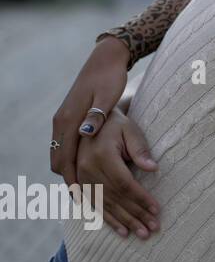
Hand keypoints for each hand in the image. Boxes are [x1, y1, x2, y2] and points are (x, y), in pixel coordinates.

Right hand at [52, 37, 130, 184]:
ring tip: (83, 193)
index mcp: (70, 119)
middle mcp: (61, 122)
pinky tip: (81, 172)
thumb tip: (87, 134)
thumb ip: (98, 115)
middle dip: (70, 182)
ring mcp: (62, 121)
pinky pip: (62, 148)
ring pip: (58, 156)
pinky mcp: (67, 119)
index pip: (65, 157)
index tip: (82, 197)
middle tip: (83, 202)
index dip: (73, 179)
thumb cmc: (110, 78)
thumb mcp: (108, 96)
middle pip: (58, 161)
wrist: (104, 59)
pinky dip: (68, 163)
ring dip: (68, 175)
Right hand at [75, 107, 159, 238]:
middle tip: (153, 229)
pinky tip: (121, 231)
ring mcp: (81, 177)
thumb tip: (154, 168)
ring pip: (105, 205)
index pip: (125, 183)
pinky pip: (94, 205)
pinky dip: (108, 219)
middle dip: (136, 215)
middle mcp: (87, 169)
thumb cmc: (117, 125)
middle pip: (115, 198)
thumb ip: (141, 149)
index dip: (141, 198)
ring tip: (141, 234)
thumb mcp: (131, 130)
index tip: (157, 210)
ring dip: (124, 222)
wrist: (91, 120)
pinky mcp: (80, 183)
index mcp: (102, 155)